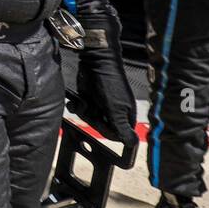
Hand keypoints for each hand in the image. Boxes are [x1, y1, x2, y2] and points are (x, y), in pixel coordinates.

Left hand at [70, 17, 138, 146]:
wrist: (96, 62)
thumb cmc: (110, 83)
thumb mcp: (115, 108)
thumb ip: (121, 127)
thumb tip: (133, 145)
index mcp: (125, 116)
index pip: (116, 135)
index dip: (106, 131)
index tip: (101, 121)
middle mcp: (113, 112)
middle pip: (100, 127)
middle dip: (93, 119)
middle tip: (92, 107)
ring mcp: (100, 106)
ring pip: (89, 119)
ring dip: (83, 111)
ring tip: (85, 101)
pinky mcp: (89, 99)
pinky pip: (80, 110)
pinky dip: (76, 106)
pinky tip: (75, 101)